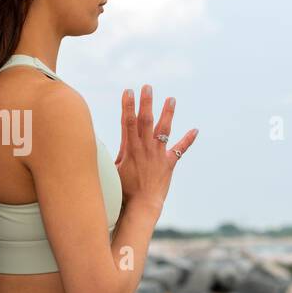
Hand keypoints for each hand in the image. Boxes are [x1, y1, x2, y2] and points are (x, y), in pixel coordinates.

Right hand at [114, 84, 197, 209]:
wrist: (142, 205)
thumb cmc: (123, 191)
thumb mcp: (112, 170)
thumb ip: (109, 155)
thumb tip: (96, 144)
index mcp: (130, 149)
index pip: (128, 122)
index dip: (128, 106)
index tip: (128, 91)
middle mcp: (145, 148)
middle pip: (146, 121)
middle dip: (146, 102)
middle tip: (148, 87)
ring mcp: (159, 155)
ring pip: (164, 130)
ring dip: (168, 113)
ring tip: (171, 99)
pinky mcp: (169, 163)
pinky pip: (180, 149)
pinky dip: (188, 140)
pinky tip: (195, 130)